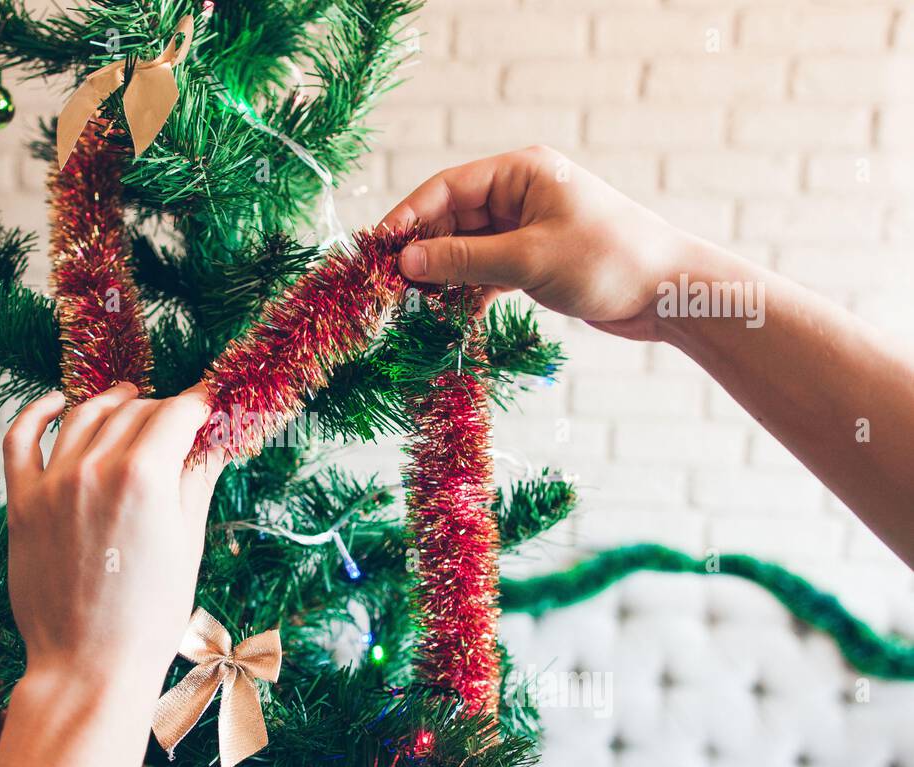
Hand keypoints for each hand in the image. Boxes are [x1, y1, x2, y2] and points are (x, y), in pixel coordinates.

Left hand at [1, 381, 226, 699]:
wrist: (89, 665)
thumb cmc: (150, 616)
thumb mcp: (187, 544)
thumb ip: (196, 481)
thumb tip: (213, 442)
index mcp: (145, 477)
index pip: (177, 414)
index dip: (199, 405)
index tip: (209, 404)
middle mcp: (95, 468)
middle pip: (134, 412)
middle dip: (162, 409)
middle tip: (178, 421)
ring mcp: (52, 483)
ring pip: (84, 416)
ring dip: (111, 403)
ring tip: (128, 401)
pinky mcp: (22, 502)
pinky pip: (22, 439)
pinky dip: (39, 412)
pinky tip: (57, 404)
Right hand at [379, 145, 696, 341]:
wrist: (668, 294)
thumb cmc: (607, 261)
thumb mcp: (529, 259)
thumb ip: (464, 260)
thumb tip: (406, 262)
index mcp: (522, 172)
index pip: (448, 188)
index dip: (408, 217)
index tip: (377, 249)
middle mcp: (520, 193)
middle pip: (451, 218)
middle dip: (422, 251)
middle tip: (388, 286)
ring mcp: (526, 227)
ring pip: (466, 248)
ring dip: (442, 276)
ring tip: (413, 306)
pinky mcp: (532, 259)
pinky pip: (485, 270)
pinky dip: (466, 291)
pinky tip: (447, 315)